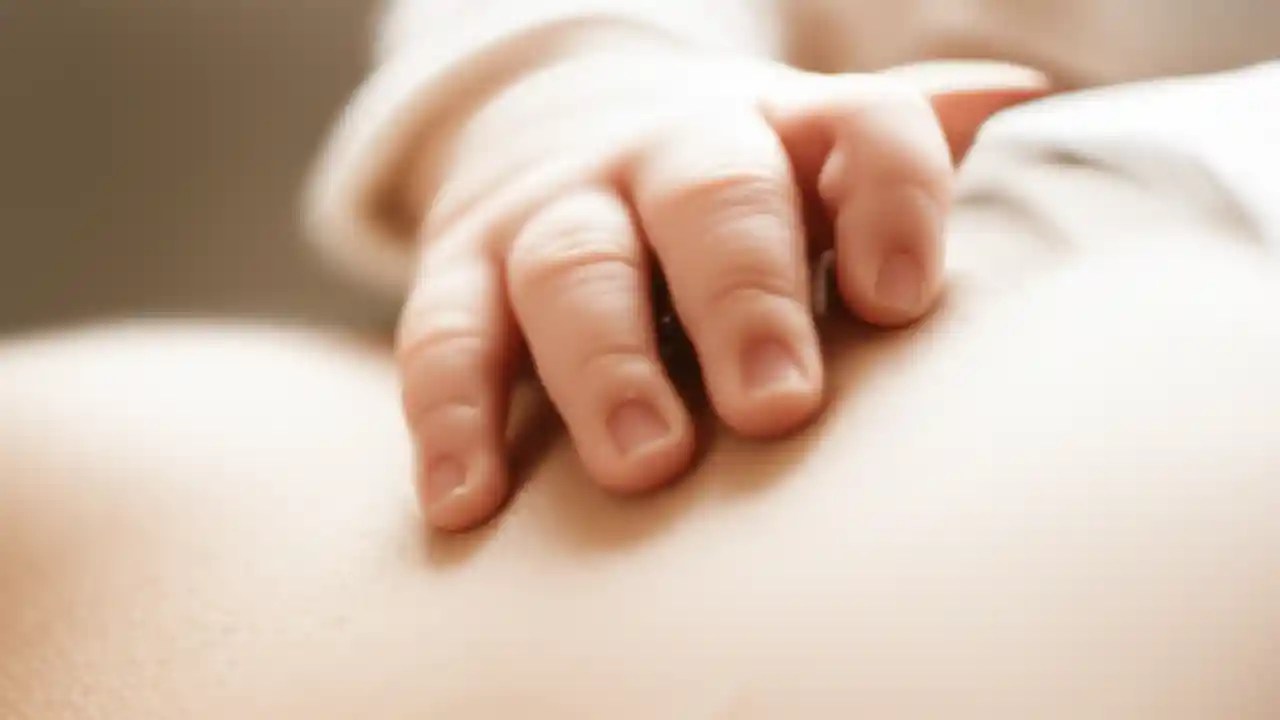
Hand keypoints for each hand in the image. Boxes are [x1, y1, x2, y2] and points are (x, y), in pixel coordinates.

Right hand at [395, 35, 1045, 529]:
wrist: (566, 124)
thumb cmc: (733, 181)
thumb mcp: (818, 154)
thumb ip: (899, 156)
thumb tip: (1036, 111)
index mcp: (788, 130)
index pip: (864, 129)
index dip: (890, 201)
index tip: (900, 301)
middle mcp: (670, 153)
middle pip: (711, 197)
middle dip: (743, 296)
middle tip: (777, 403)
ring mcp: (561, 206)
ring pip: (575, 266)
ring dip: (606, 363)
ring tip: (646, 463)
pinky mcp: (461, 262)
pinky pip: (446, 333)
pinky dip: (454, 415)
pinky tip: (468, 499)